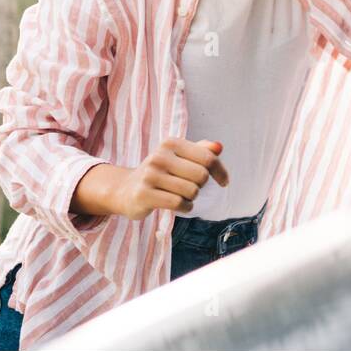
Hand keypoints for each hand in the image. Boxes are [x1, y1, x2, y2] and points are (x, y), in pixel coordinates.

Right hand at [113, 137, 229, 219]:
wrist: (126, 190)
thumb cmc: (160, 173)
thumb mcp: (180, 158)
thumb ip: (201, 151)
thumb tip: (219, 146)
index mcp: (171, 143)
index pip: (208, 157)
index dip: (220, 171)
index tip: (224, 182)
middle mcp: (159, 156)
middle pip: (201, 175)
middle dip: (201, 186)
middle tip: (190, 187)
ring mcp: (150, 175)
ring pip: (191, 191)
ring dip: (191, 198)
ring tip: (181, 196)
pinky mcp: (144, 194)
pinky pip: (178, 203)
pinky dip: (185, 207)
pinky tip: (179, 205)